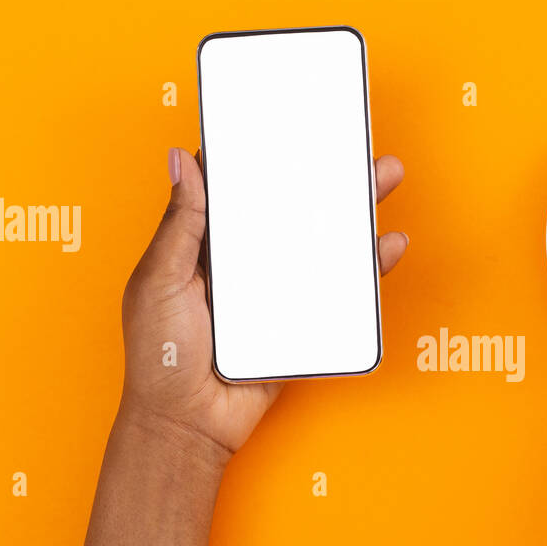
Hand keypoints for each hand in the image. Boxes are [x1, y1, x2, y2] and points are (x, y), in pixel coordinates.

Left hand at [118, 148, 407, 462]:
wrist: (190, 425)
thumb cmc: (160, 357)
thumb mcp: (160, 280)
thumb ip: (179, 223)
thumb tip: (181, 159)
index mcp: (203, 245)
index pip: (235, 188)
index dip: (257, 155)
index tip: (282, 120)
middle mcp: (243, 262)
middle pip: (288, 207)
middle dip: (321, 173)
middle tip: (349, 140)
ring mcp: (275, 291)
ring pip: (320, 240)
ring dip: (353, 211)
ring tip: (380, 179)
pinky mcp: (301, 321)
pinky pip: (340, 289)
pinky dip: (367, 268)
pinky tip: (386, 245)